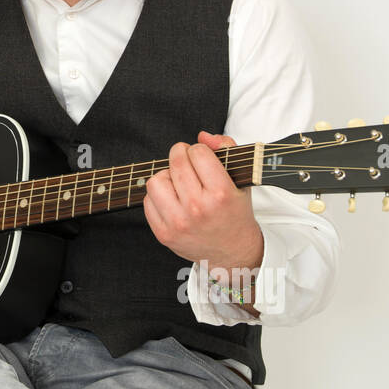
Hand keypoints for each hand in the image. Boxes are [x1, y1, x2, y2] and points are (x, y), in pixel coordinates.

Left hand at [142, 131, 262, 271]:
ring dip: (166, 176)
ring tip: (177, 182)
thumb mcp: (240, 179)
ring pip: (156, 181)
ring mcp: (179, 223)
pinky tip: (172, 199)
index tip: (202, 157)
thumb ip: (226, 148)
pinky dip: (157, 196)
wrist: (233, 252)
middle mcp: (198, 208)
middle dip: (180, 155)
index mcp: (221, 194)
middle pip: (175, 162)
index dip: (199, 149)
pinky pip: (147, 201)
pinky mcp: (164, 234)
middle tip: (186, 161)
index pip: (198, 152)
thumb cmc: (235, 211)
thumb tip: (203, 136)